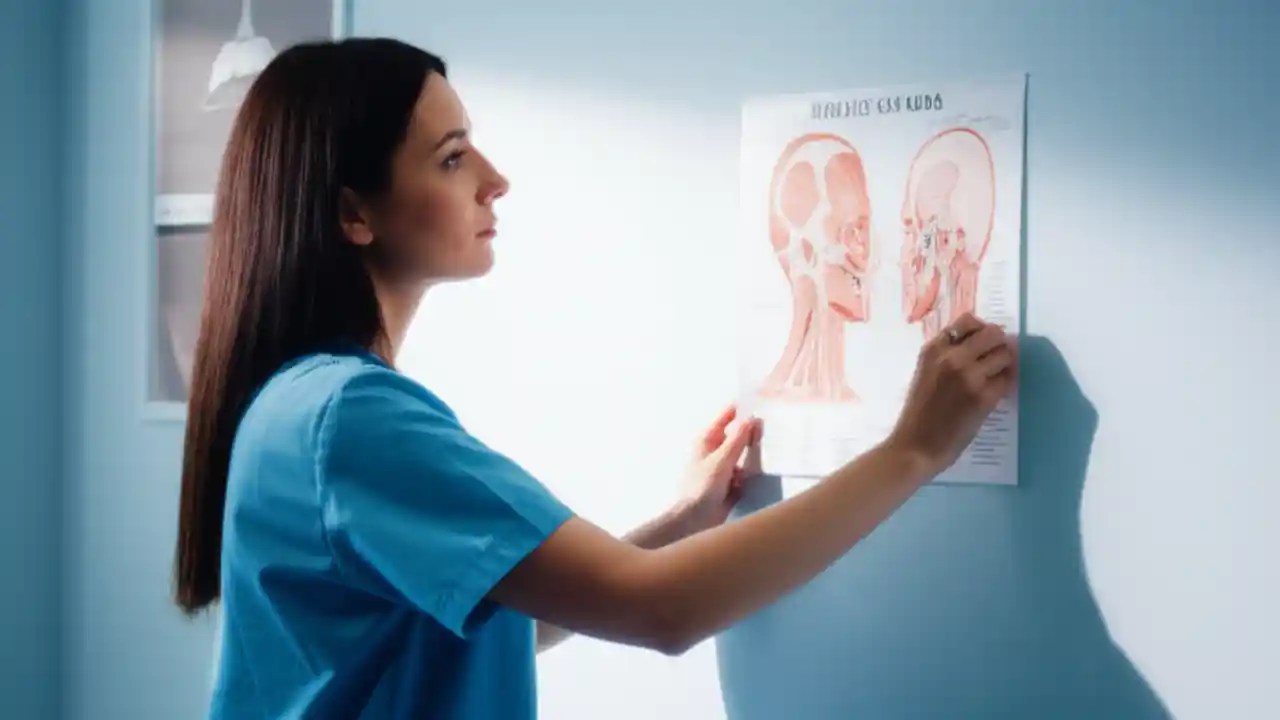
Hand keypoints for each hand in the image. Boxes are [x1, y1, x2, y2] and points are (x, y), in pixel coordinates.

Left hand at [678, 403, 762, 533]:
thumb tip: (752, 419)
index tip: (761, 402)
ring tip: (772, 450)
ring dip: (753, 457)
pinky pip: (746, 474)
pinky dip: (751, 475)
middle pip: (738, 436)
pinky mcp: (730, 485)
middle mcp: (715, 451)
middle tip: (773, 428)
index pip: (727, 416)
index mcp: (708, 440)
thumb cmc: (703, 485)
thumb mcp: (722, 459)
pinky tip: (761, 474)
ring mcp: (723, 468)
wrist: (696, 519)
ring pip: (744, 455)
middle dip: (752, 434)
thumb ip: (738, 439)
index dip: (742, 409)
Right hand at [888, 313, 1017, 473]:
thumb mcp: (924, 373)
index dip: (981, 330)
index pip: (968, 321)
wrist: (915, 446)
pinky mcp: (984, 397)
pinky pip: (1007, 379)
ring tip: (995, 376)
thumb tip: (977, 344)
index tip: (982, 343)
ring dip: (1005, 364)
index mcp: (933, 349)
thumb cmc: (917, 413)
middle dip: (999, 343)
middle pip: (993, 333)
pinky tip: (995, 392)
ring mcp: (970, 376)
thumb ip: (945, 356)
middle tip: (996, 358)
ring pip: (1005, 354)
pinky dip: (1005, 383)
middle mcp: (952, 357)